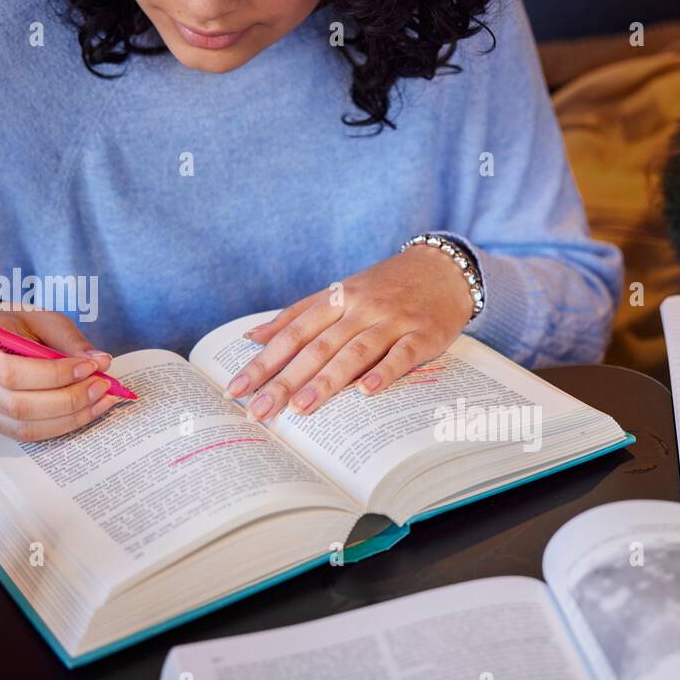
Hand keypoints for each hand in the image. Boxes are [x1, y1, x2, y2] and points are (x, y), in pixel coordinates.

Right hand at [0, 304, 118, 441]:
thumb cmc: (16, 325)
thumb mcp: (43, 320)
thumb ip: (70, 340)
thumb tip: (101, 362)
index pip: (12, 372)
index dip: (55, 374)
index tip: (90, 367)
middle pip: (18, 405)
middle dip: (68, 400)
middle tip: (102, 386)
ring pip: (24, 426)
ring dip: (70, 417)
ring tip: (101, 400)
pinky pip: (27, 434)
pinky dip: (61, 426)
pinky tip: (86, 412)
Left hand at [228, 247, 473, 417]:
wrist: (443, 269)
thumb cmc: (385, 287)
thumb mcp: (339, 292)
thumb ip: (297, 315)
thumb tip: (253, 336)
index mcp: (336, 299)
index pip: (292, 334)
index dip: (263, 362)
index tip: (236, 390)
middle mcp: (360, 308)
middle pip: (317, 347)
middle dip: (285, 381)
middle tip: (259, 410)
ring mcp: (392, 321)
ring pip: (355, 352)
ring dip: (327, 381)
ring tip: (301, 408)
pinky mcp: (423, 334)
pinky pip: (402, 355)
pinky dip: (385, 372)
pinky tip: (367, 392)